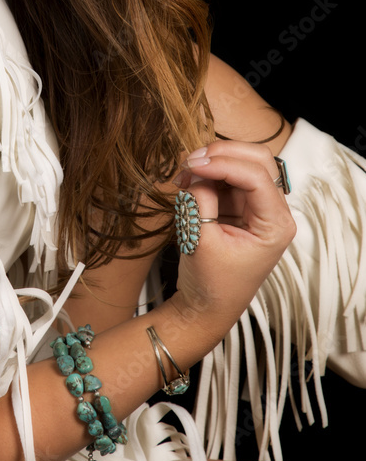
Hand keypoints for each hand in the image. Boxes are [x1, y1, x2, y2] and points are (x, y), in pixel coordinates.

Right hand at [170, 140, 295, 333]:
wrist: (206, 307)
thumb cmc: (210, 283)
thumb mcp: (202, 241)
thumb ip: (201, 200)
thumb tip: (197, 172)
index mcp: (276, 225)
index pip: (257, 176)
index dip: (224, 164)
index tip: (193, 166)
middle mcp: (272, 211)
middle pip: (258, 159)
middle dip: (223, 153)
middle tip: (191, 162)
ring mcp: (256, 206)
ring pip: (242, 162)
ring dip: (213, 161)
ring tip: (184, 174)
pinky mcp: (239, 206)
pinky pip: (226, 176)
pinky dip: (207, 173)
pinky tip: (187, 182)